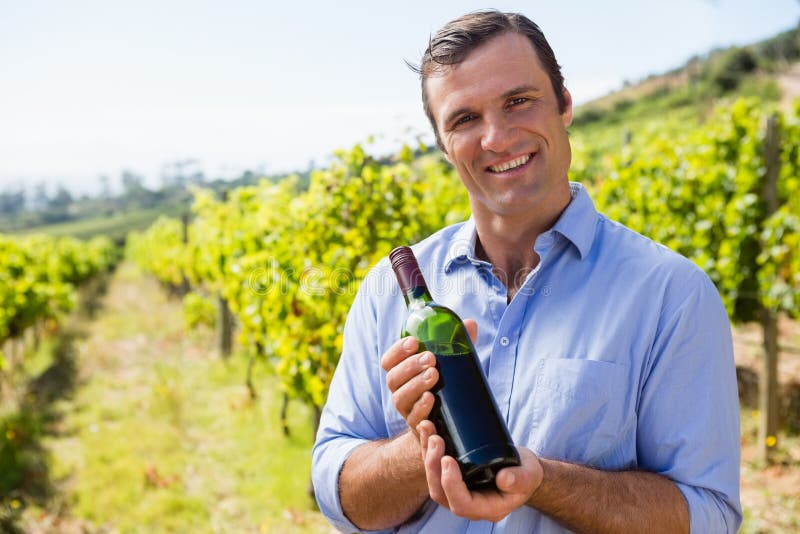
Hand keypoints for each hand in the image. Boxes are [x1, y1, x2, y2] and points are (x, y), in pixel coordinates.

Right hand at [381, 319, 478, 434]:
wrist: (450, 423)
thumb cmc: (446, 385)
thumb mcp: (452, 363)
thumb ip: (458, 343)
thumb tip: (469, 324)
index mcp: (402, 374)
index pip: (389, 361)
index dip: (397, 350)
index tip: (414, 341)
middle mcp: (400, 392)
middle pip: (393, 379)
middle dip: (410, 366)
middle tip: (431, 358)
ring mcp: (408, 410)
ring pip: (401, 399)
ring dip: (415, 385)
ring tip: (434, 374)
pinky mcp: (419, 427)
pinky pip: (414, 420)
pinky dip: (421, 409)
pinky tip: (431, 399)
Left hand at [417, 421, 542, 522]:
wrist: (521, 469)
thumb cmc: (526, 474)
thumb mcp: (529, 475)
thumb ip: (520, 479)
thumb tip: (503, 479)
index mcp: (486, 508)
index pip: (461, 504)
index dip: (450, 484)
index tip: (448, 458)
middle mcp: (467, 503)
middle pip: (440, 492)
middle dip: (433, 465)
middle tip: (436, 438)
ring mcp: (457, 491)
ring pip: (433, 479)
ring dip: (427, 454)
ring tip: (428, 429)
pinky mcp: (452, 476)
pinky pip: (434, 467)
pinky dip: (427, 448)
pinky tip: (427, 429)